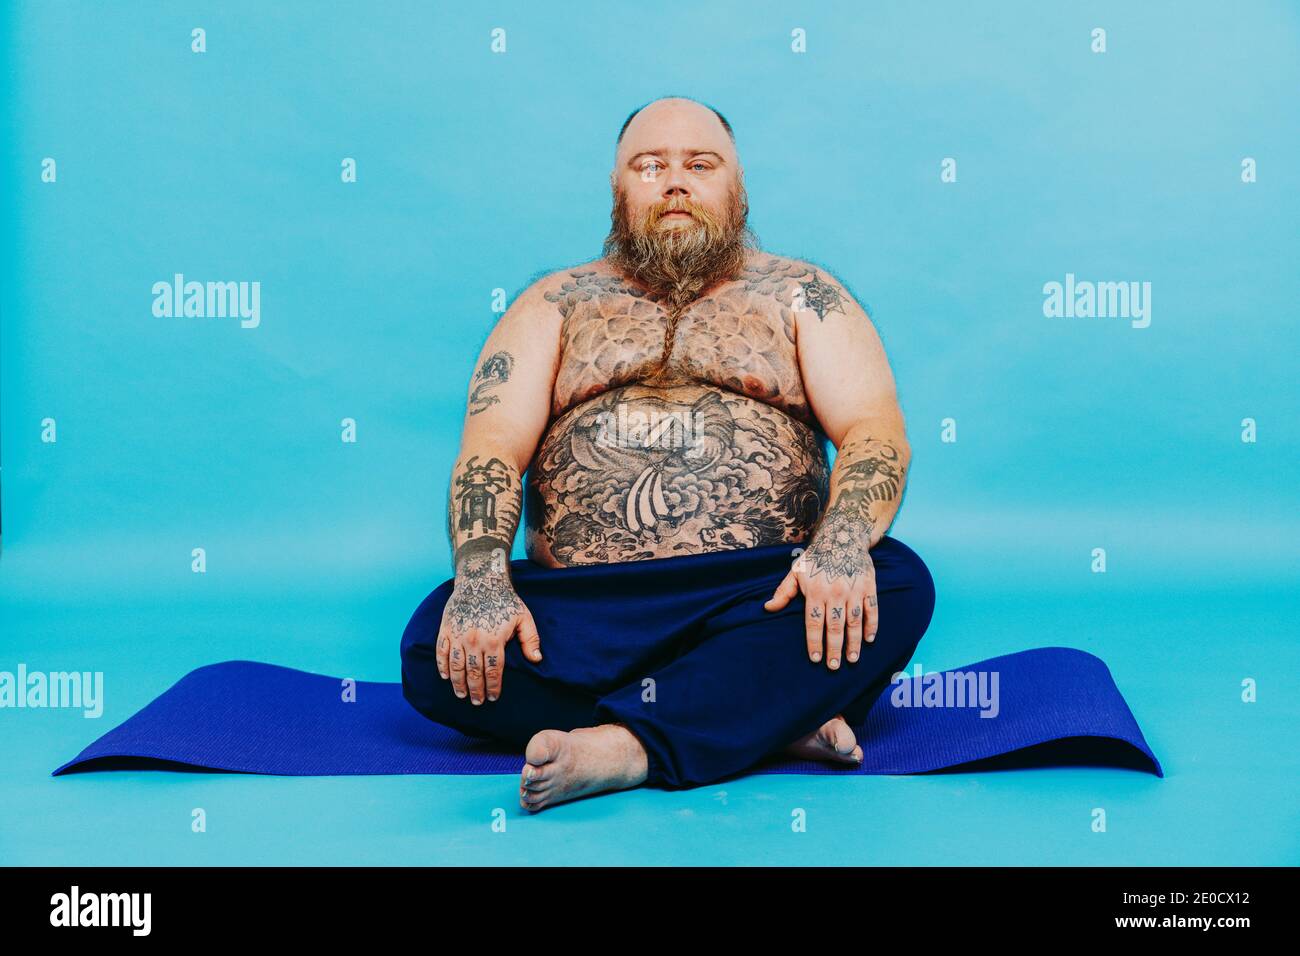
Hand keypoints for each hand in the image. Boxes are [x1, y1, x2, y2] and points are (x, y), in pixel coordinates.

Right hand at [437, 576, 541, 704]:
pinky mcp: (446, 629)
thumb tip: (536, 660)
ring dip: (458, 683)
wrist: (481, 579)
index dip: (493, 687)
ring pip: (456, 666)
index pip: (493, 672)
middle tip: (476, 702)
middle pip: (474, 673)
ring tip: (461, 694)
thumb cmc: (505, 600)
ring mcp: (458, 636)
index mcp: (494, 641)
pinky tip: (446, 676)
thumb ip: (531, 639)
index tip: (493, 698)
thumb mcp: (524, 617)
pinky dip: (442, 666)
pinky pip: (441, 652)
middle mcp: (474, 641)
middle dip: (475, 690)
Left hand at [764, 538, 877, 669]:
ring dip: (854, 642)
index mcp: (815, 592)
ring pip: (854, 622)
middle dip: (834, 649)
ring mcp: (853, 591)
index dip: (814, 642)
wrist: (843, 537)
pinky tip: (869, 640)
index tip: (815, 659)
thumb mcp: (796, 572)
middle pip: (835, 627)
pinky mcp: (868, 587)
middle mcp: (835, 593)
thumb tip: (767, 608)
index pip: (814, 623)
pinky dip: (872, 625)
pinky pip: (872, 610)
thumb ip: (783, 592)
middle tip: (834, 667)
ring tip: (852, 659)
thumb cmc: (816, 557)